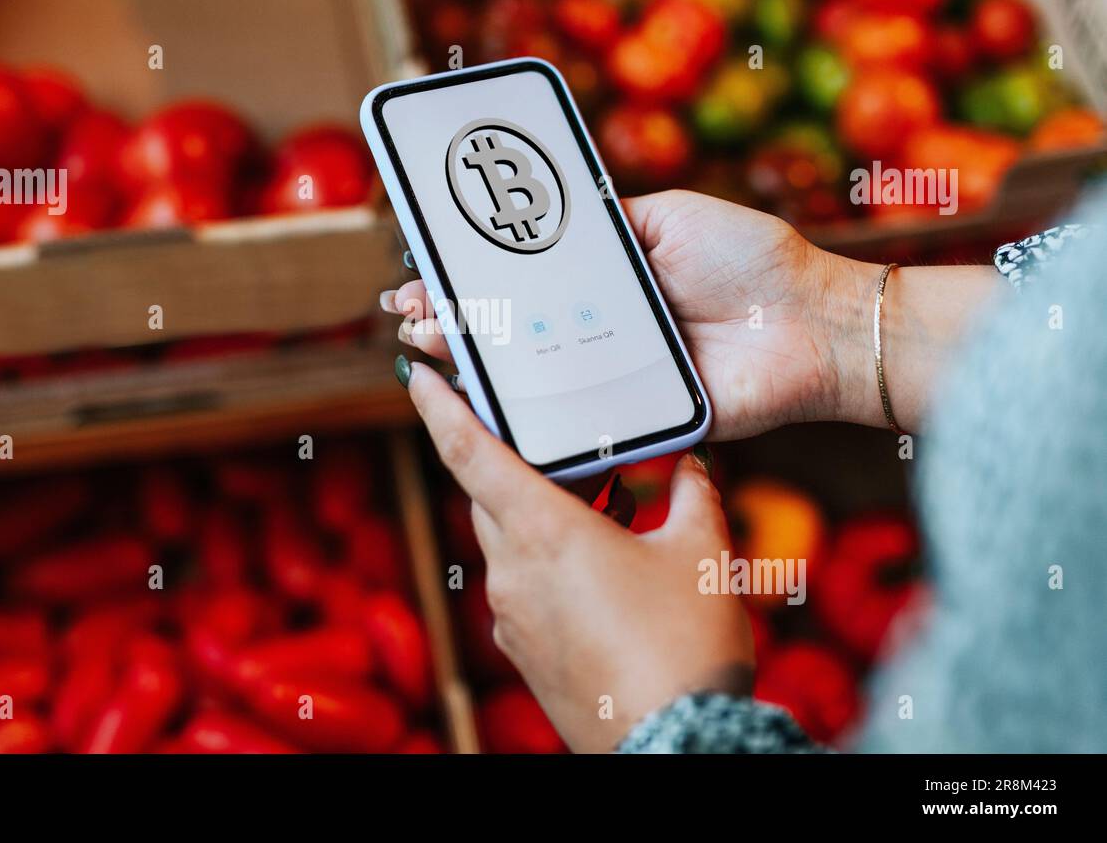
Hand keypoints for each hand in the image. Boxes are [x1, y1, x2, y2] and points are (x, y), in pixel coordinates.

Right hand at [384, 189, 862, 440]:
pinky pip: (577, 420)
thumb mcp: (669, 216)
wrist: (816, 321)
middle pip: (515, 334)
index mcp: (607, 284)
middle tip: (409, 315)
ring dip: (476, 368)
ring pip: (533, 379)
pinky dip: (530, 417)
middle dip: (456, 323)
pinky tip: (484, 403)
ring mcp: (616, 378)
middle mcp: (603, 333)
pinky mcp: (638, 419)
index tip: (427, 273)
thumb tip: (549, 209)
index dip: (474, 279)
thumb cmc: (752, 261)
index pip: (524, 284)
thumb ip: (609, 219)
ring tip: (429, 348)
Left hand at [401, 360, 753, 752]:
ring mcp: (511, 615)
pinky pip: (519, 585)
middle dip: (507, 459)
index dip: (438, 407)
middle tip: (542, 436)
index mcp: (542, 531)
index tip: (418, 374)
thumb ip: (693, 494)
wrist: (672, 744)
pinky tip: (597, 568)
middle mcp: (511, 570)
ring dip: (535, 513)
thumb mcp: (701, 554)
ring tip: (597, 506)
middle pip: (487, 492)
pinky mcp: (523, 651)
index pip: (468, 452)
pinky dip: (543, 560)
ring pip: (505, 540)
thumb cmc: (684, 646)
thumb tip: (691, 465)